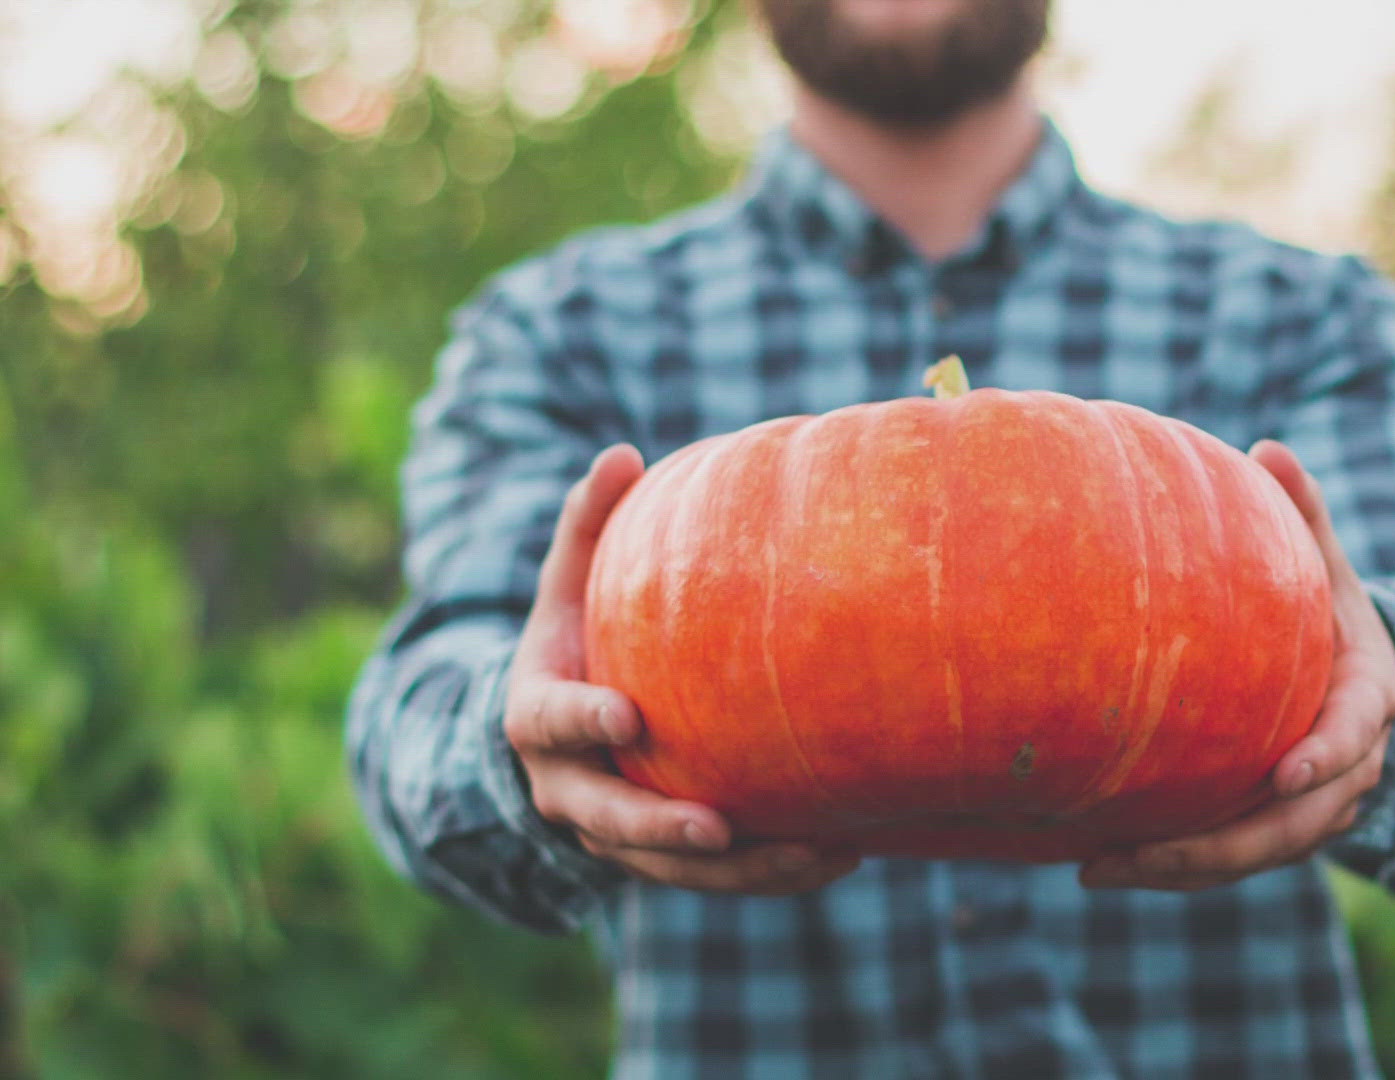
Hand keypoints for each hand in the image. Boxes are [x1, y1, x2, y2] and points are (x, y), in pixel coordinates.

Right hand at [505, 444, 861, 895]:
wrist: (553, 734)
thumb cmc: (574, 638)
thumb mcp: (566, 583)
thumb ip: (587, 524)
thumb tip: (622, 452)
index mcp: (537, 717)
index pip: (552, 722)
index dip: (584, 721)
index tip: (627, 715)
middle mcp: (569, 788)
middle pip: (610, 819)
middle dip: (660, 829)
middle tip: (715, 827)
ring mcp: (613, 833)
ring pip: (669, 868)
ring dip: (739, 869)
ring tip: (811, 853)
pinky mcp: (659, 861)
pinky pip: (714, 879)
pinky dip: (772, 873)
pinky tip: (841, 855)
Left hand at [1079, 440, 1394, 890]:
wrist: (1352, 669)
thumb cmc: (1327, 606)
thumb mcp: (1325, 561)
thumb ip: (1304, 513)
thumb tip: (1269, 447)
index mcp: (1368, 697)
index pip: (1354, 734)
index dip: (1326, 757)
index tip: (1285, 775)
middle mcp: (1350, 766)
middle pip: (1297, 824)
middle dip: (1224, 845)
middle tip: (1143, 851)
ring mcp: (1317, 808)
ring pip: (1258, 854)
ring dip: (1183, 869)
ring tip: (1097, 869)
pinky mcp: (1279, 829)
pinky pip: (1232, 860)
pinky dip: (1176, 868)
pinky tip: (1102, 863)